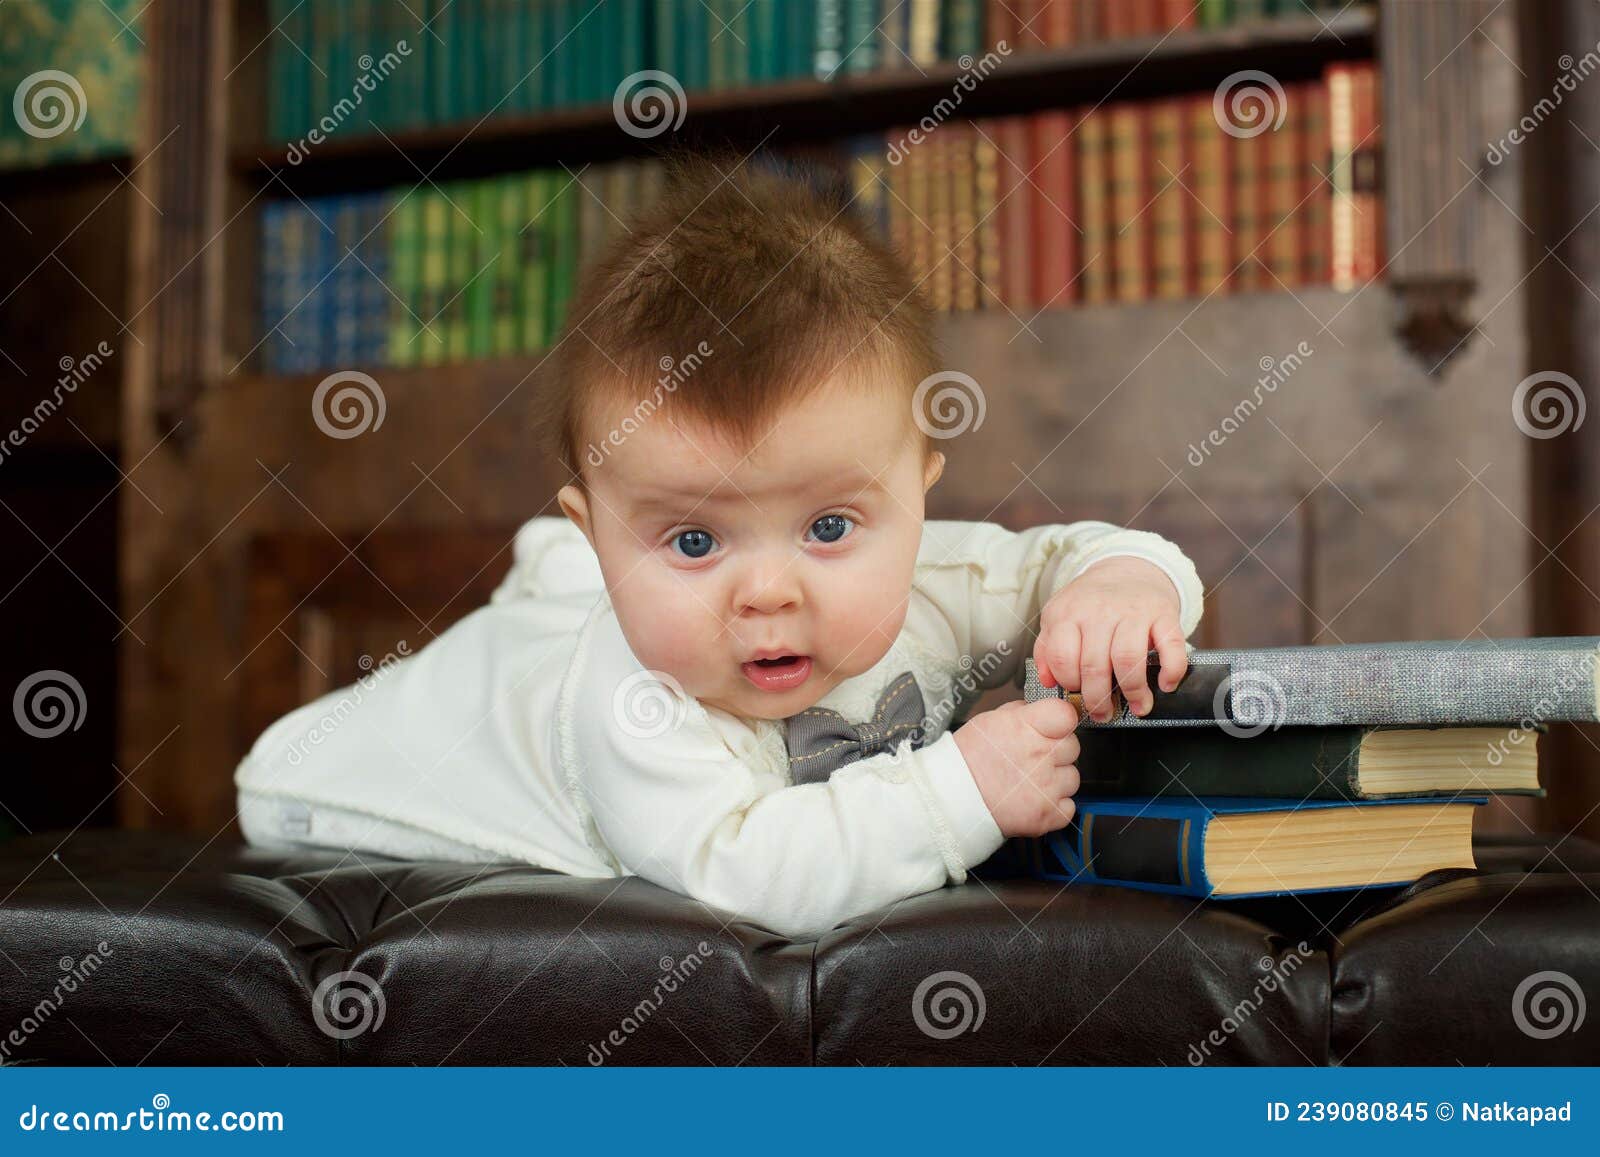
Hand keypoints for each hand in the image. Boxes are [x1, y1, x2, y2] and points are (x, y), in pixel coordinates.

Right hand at [953, 697, 1080, 836]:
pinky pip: (1068, 807)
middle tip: (1033, 758)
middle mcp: (1041, 755)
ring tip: (1030, 782)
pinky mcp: (1047, 814)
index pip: (1067, 715)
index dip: (1061, 721)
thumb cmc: (967, 759)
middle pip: (1072, 747)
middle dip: (1056, 752)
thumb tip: (1036, 710)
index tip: (1054, 727)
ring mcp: (1046, 787)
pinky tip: (1034, 800)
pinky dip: (1055, 806)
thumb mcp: (989, 721)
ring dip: (1057, 780)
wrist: (951, 798)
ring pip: (1072, 778)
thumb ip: (1020, 713)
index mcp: (1027, 727)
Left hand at [1033, 556, 1187, 721]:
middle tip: (1103, 713)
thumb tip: (1048, 681)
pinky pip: (1170, 646)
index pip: (1062, 657)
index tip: (1078, 694)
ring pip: (1128, 659)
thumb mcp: (1059, 618)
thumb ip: (1047, 649)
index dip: (1069, 683)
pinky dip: (1171, 670)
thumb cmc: (1091, 604)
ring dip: (1133, 691)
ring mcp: (1133, 611)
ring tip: (1137, 707)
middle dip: (1099, 699)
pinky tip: (1165, 685)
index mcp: (1068, 613)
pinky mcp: (1163, 613)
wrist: (1127, 570)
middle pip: (1094, 665)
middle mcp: (1099, 611)